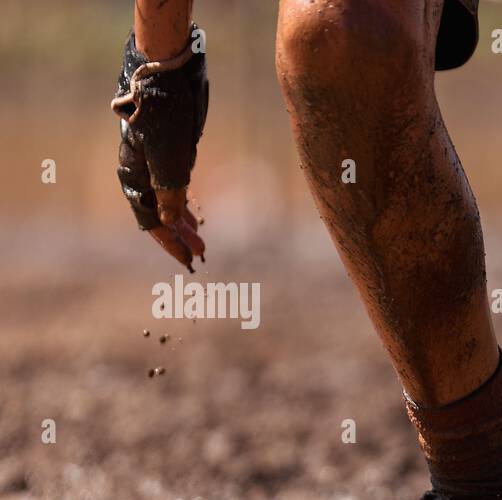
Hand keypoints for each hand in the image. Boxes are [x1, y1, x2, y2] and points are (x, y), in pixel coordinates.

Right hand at [112, 28, 208, 270]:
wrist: (167, 71)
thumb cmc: (164, 111)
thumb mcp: (169, 157)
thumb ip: (168, 190)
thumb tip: (168, 220)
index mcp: (134, 174)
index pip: (149, 219)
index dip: (169, 241)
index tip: (188, 259)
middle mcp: (142, 170)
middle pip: (158, 213)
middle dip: (179, 235)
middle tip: (201, 254)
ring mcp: (157, 160)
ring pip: (168, 199)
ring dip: (183, 221)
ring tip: (201, 241)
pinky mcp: (173, 149)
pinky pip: (176, 185)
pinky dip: (184, 201)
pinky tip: (194, 213)